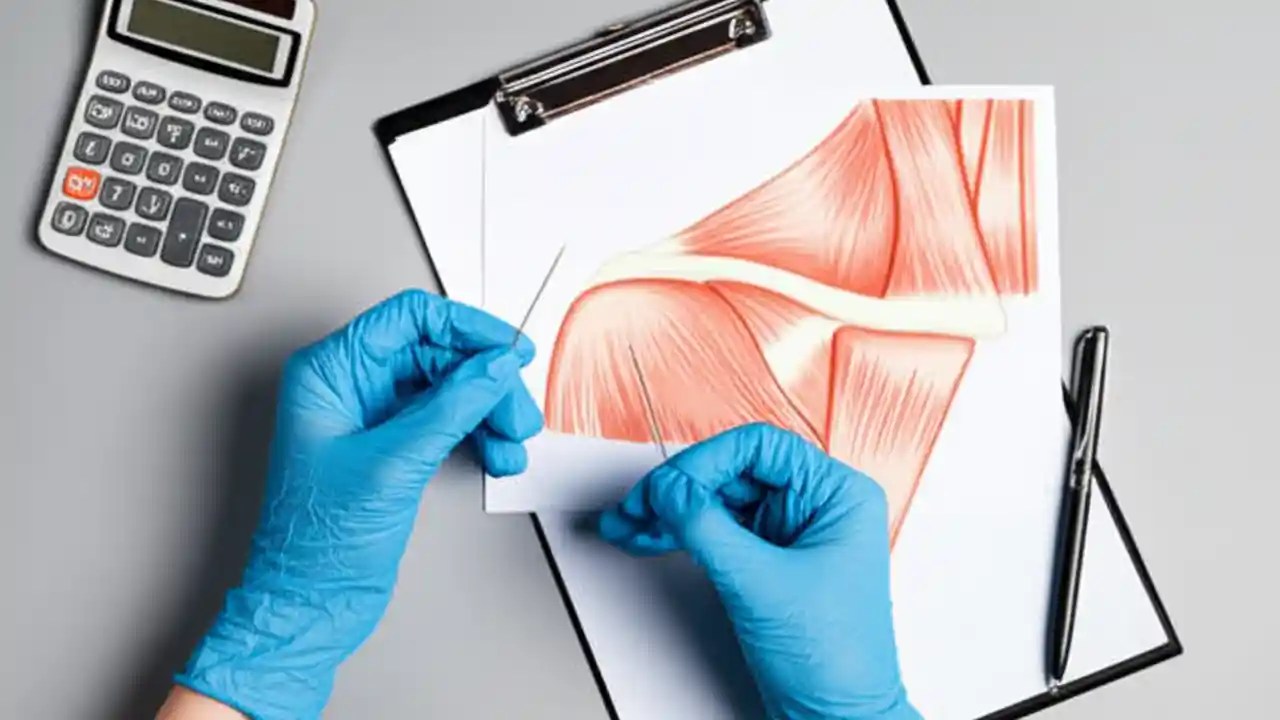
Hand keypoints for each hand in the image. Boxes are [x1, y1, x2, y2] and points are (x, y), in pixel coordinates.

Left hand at [175, 290, 543, 719]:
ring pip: (448, 389)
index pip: (408, 319)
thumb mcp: (393, 463)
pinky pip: (447, 421)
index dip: (465, 327)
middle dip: (484, 381)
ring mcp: (373, 417)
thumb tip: (492, 365)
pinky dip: (478, 434)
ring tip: (511, 442)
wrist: (311, 606)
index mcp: (330, 372)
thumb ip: (451, 406)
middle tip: (515, 412)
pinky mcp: (394, 448)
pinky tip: (497, 454)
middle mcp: (349, 386)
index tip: (507, 349)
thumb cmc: (316, 544)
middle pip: (436, 354)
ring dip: (488, 412)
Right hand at [600, 424, 919, 719]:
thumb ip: (706, 528)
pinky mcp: (766, 560)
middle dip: (678, 488)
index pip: (760, 447)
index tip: (670, 485)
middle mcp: (816, 505)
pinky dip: (679, 534)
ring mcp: (790, 533)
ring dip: (670, 511)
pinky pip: (716, 531)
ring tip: (629, 522)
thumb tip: (669, 489)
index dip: (706, 460)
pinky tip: (647, 536)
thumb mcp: (760, 582)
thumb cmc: (834, 660)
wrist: (836, 719)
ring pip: (718, 501)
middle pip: (732, 471)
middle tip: (638, 505)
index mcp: (837, 494)